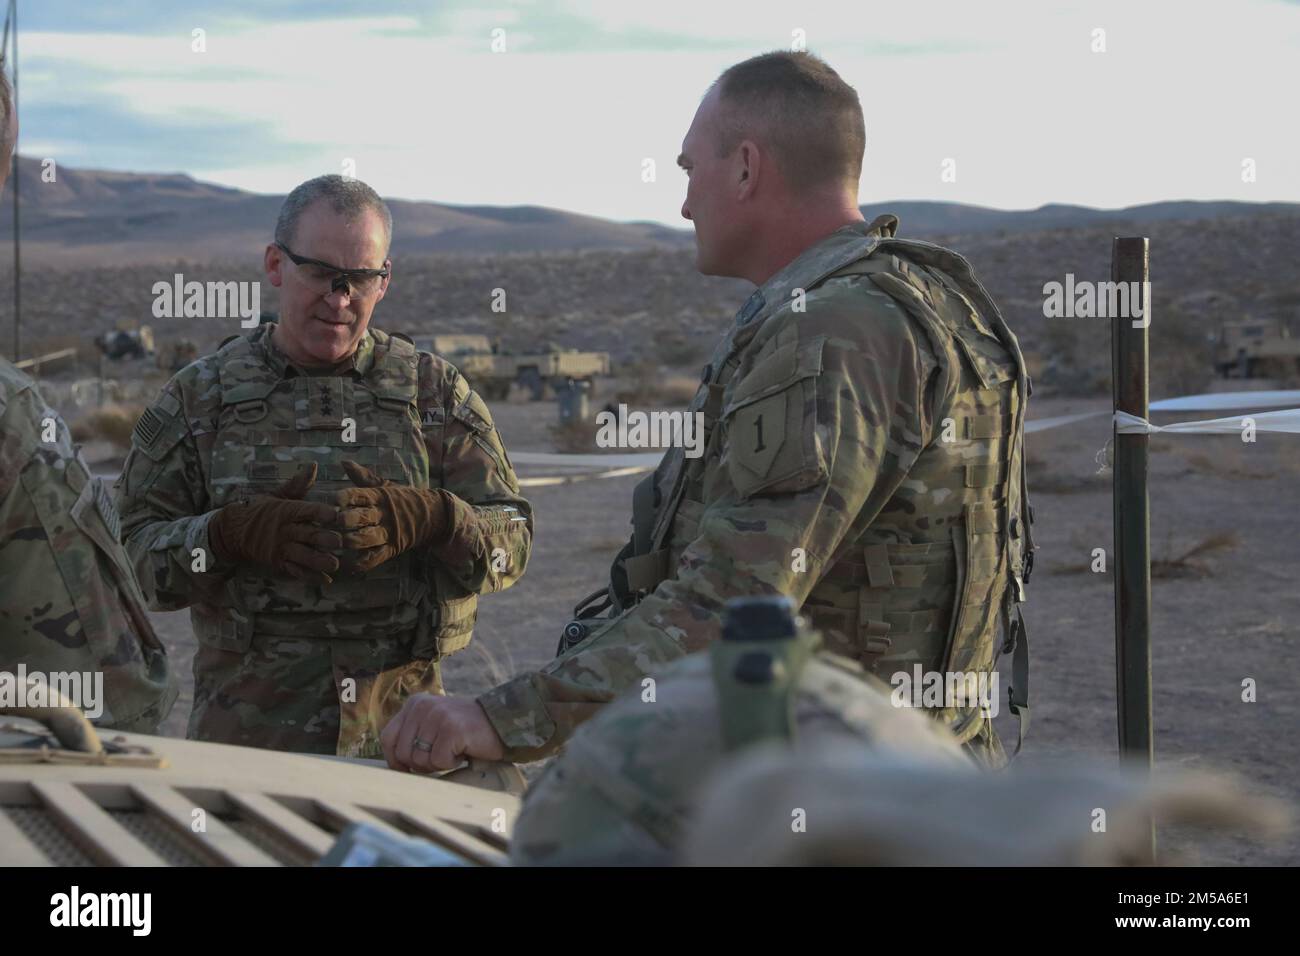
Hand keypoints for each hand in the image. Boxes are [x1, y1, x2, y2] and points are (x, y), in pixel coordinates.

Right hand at [208, 463, 341, 583]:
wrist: (235, 531)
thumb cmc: (263, 509)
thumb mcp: (279, 494)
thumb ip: (299, 483)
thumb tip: (314, 465)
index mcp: (286, 511)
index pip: (305, 511)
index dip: (320, 512)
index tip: (336, 514)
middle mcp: (284, 530)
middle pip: (305, 534)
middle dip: (322, 539)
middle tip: (339, 542)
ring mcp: (281, 548)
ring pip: (301, 555)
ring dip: (318, 561)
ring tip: (334, 564)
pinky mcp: (278, 562)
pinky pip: (295, 570)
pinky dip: (309, 576)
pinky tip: (325, 580)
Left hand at [333, 460, 453, 572]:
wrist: (433, 516)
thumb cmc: (403, 499)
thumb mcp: (386, 485)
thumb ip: (363, 476)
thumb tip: (344, 461)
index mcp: (380, 497)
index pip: (362, 494)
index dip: (347, 496)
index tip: (334, 498)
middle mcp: (384, 514)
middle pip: (364, 516)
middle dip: (347, 519)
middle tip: (331, 520)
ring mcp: (389, 533)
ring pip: (368, 538)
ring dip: (351, 541)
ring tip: (335, 543)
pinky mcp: (393, 549)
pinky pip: (375, 558)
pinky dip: (360, 563)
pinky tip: (345, 564)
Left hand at [380, 693, 504, 772]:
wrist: (502, 722)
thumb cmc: (465, 731)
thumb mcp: (433, 725)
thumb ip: (412, 736)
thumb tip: (392, 765)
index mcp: (414, 703)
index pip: (388, 738)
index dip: (395, 760)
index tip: (408, 769)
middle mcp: (422, 706)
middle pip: (403, 754)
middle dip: (422, 764)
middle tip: (443, 755)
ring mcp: (437, 715)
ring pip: (420, 760)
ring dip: (438, 764)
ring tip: (454, 750)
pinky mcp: (451, 728)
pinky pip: (439, 761)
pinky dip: (452, 763)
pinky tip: (464, 750)